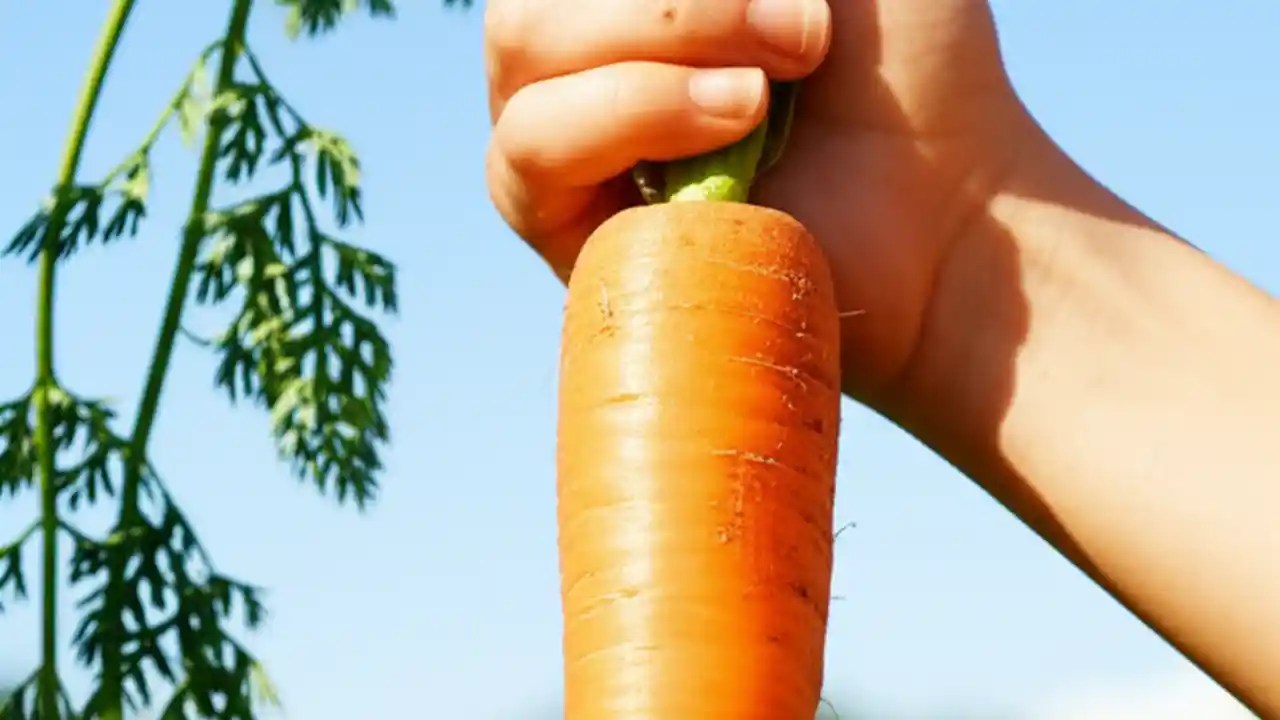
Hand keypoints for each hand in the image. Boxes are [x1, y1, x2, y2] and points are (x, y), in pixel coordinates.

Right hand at [483, 0, 1031, 401]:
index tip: (803, 2)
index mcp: (635, 5)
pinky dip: (627, 113)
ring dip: (656, 47)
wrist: (949, 212)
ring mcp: (565, 145)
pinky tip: (731, 123)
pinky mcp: (571, 235)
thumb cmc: (908, 73)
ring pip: (519, 50)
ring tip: (764, 95)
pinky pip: (526, 156)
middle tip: (804, 36)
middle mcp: (581, 61)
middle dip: (673, 3)